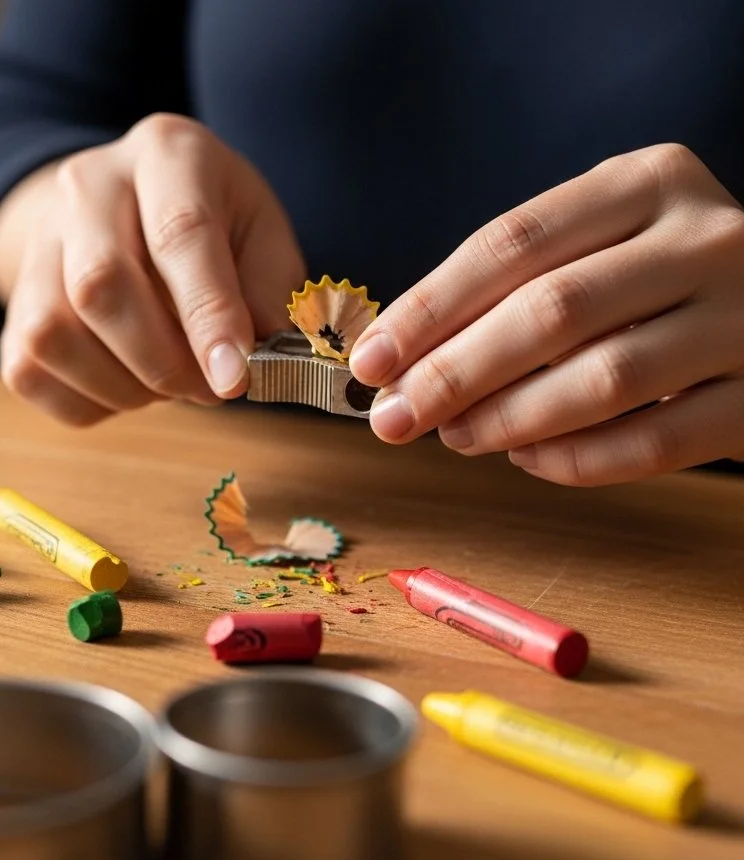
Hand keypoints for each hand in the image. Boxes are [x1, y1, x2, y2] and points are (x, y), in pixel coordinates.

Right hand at [0, 114, 303, 425]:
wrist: (126, 214)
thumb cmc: (211, 226)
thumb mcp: (261, 235)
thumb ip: (270, 291)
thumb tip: (256, 357)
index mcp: (166, 153)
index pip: (179, 233)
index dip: (208, 315)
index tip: (234, 377)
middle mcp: (87, 186)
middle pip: (101, 285)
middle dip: (164, 361)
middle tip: (210, 389)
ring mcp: (38, 244)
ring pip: (54, 335)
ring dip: (125, 387)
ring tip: (169, 383)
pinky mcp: (12, 306)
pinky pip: (30, 372)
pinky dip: (88, 401)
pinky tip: (127, 386)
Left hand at [349, 144, 743, 484]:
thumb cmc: (665, 283)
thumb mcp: (602, 249)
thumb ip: (520, 288)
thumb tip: (405, 362)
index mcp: (647, 183)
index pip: (512, 243)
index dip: (430, 308)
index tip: (372, 360)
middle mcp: (704, 237)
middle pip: (550, 310)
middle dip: (453, 373)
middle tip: (393, 418)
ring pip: (602, 379)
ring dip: (507, 419)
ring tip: (454, 437)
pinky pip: (654, 442)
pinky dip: (576, 459)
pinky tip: (527, 459)